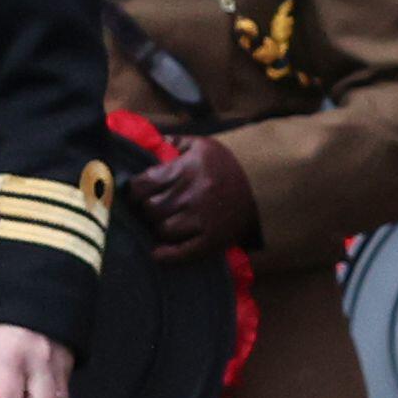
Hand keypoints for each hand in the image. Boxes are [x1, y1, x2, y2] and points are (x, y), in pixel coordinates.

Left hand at [132, 132, 253, 259]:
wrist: (262, 187)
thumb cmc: (228, 165)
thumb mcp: (204, 145)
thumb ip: (177, 143)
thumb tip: (156, 142)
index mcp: (187, 169)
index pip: (144, 184)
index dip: (134, 191)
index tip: (136, 193)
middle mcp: (193, 194)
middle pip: (150, 209)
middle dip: (145, 209)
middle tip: (149, 208)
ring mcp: (202, 219)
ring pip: (162, 229)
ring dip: (158, 227)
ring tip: (162, 222)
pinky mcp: (213, 240)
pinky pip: (182, 252)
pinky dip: (167, 255)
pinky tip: (157, 253)